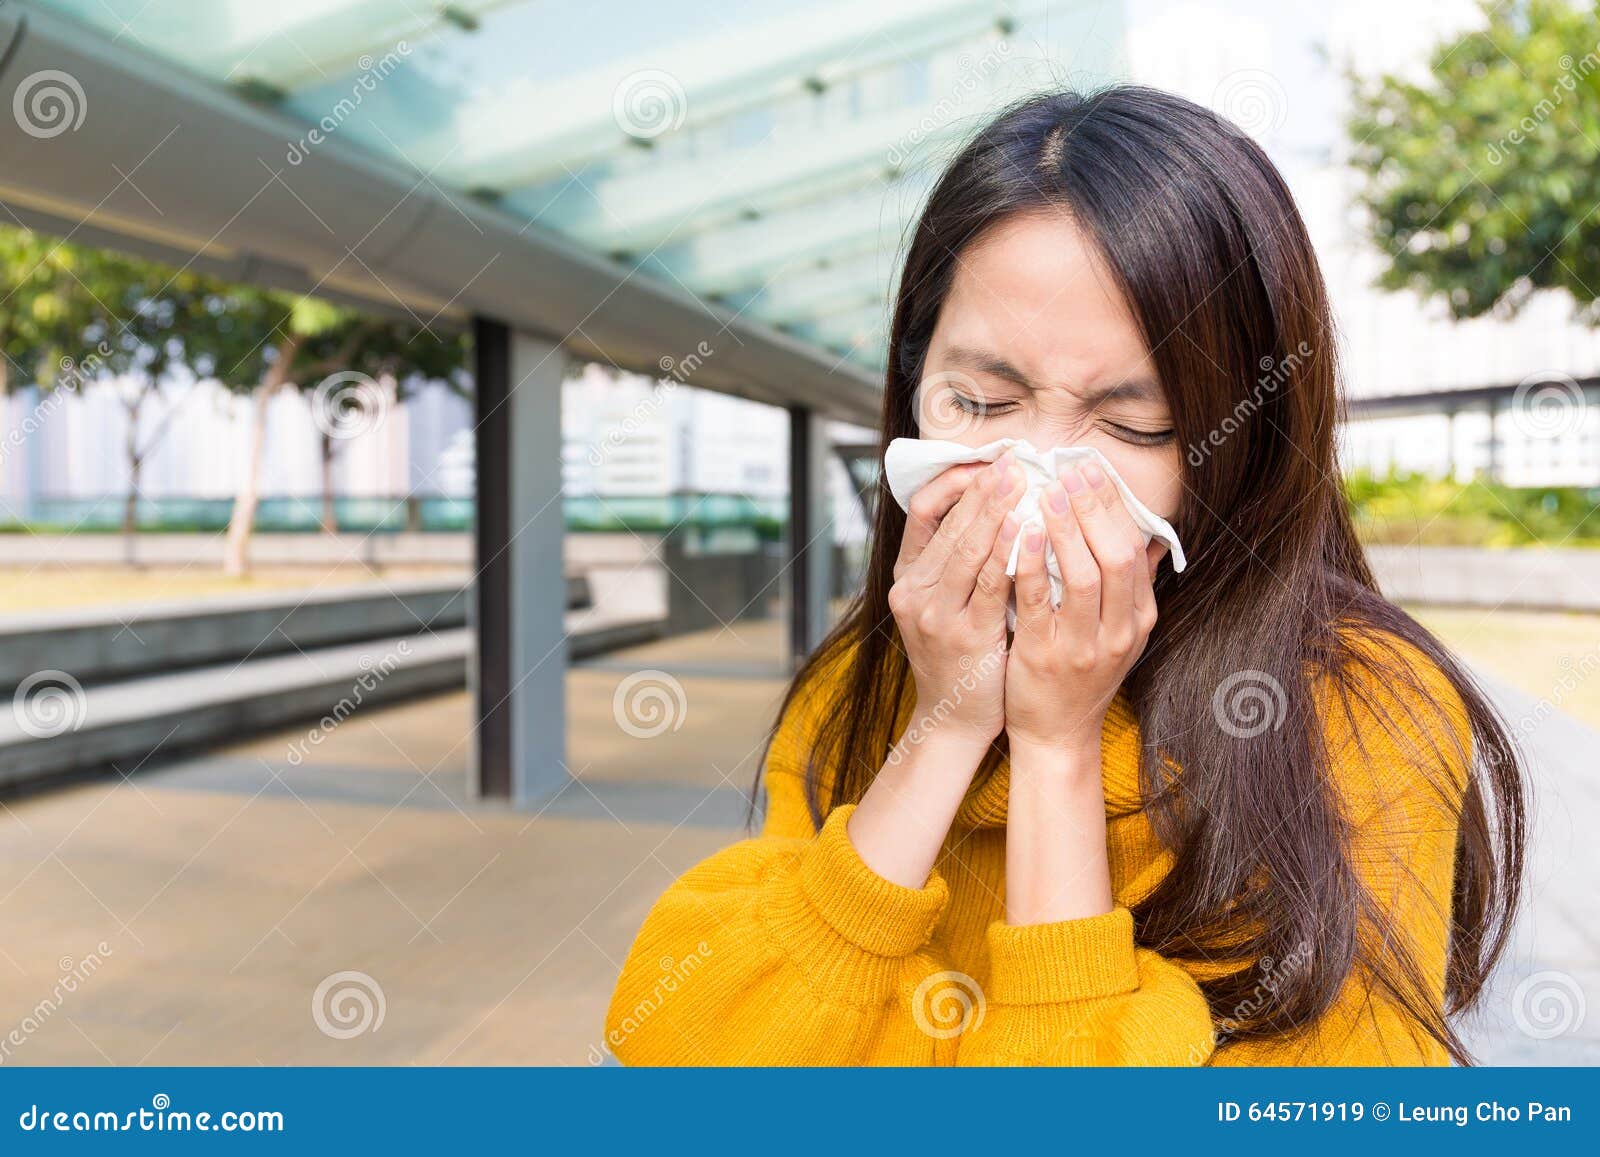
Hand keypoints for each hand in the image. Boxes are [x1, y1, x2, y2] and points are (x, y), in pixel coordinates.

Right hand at [887, 450, 1022, 746]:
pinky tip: (1028, 529)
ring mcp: (934, 613)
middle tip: (1014, 460)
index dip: (954, 482)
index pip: (923, 511)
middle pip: (948, 524)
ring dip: (997, 510)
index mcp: (908, 577)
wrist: (954, 719)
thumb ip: (965, 561)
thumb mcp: (948, 603)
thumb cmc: (961, 656)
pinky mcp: (962, 635)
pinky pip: (988, 584)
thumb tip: (1000, 507)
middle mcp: (913, 591)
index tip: (988, 463)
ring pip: (966, 548)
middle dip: (984, 488)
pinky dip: (1008, 552)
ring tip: (1023, 481)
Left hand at [1004, 458, 1165, 753]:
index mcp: (1139, 617)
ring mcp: (1082, 646)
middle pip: (1116, 557)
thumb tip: (1150, 537)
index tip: (1091, 469)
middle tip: (1070, 471)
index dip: (1113, 505)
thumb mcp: (1119, 631)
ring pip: (1083, 577)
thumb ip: (1132, 586)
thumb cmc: (1081, 674)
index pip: (1134, 547)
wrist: (1056, 733)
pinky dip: (1032, 564)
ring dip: (1066, 530)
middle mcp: (1118, 631)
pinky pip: (1039, 602)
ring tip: (1045, 492)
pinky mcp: (1044, 657)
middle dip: (1094, 508)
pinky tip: (1020, 534)